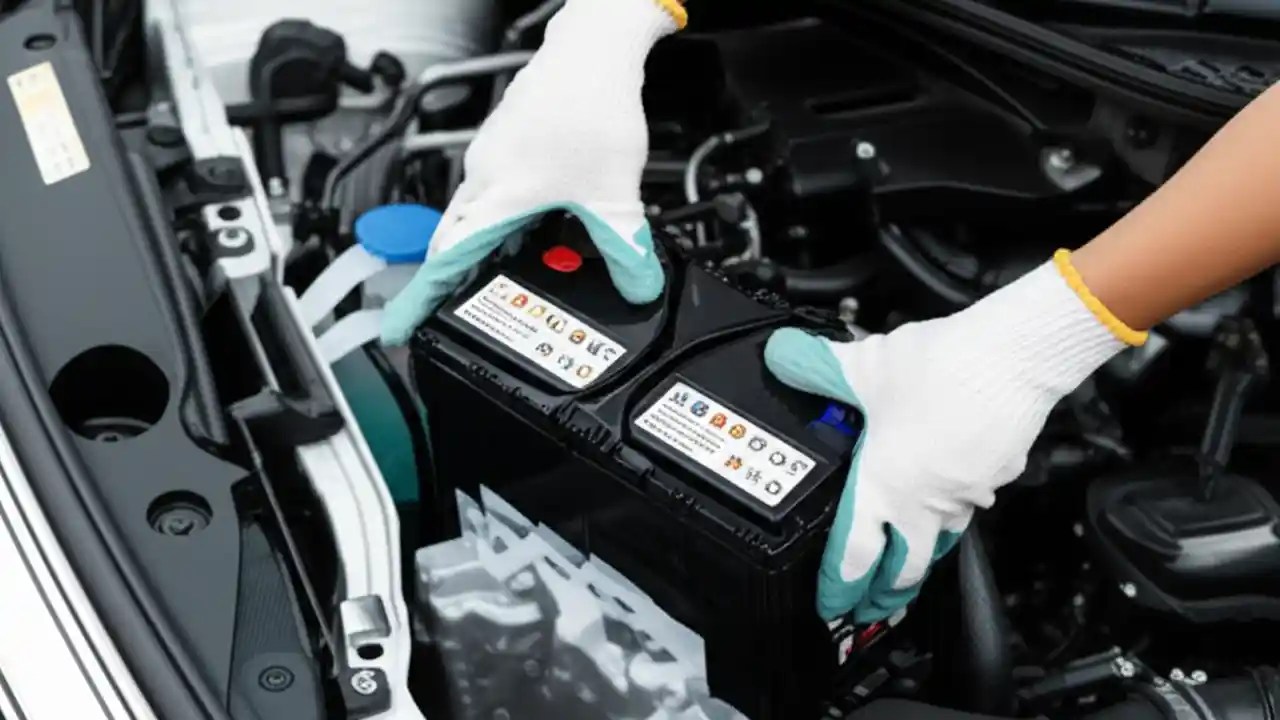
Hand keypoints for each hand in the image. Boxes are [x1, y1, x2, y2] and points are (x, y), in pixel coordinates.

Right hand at [381, 0, 677, 344]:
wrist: (593, 52)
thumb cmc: (590, 108)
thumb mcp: (615, 194)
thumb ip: (624, 249)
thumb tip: (637, 287)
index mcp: (496, 197)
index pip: (446, 262)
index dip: (422, 300)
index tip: (401, 327)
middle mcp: (482, 178)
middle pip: (453, 243)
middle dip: (456, 281)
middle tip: (461, 312)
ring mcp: (490, 158)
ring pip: (475, 218)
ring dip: (487, 250)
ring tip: (509, 277)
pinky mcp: (506, 145)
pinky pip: (492, 195)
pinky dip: (504, 222)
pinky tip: (537, 228)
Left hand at [764, 259, 1126, 621]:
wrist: (1013, 358)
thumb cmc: (939, 369)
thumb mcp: (862, 366)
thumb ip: (817, 367)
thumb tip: (779, 354)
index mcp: (883, 487)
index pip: (855, 553)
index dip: (840, 585)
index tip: (832, 604)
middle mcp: (924, 501)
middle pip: (905, 567)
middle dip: (886, 593)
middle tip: (872, 608)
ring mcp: (966, 493)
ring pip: (941, 539)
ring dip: (922, 557)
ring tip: (909, 565)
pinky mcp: (997, 475)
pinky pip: (970, 503)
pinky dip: (954, 511)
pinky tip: (950, 497)